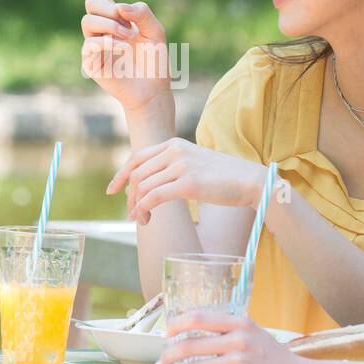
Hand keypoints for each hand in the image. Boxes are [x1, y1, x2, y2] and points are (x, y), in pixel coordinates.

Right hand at [64, 0, 169, 113]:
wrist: (153, 89)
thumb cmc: (155, 60)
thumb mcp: (156, 30)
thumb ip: (143, 13)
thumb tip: (120, 7)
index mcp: (115, 17)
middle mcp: (101, 29)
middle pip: (90, 5)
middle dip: (108, 9)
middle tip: (127, 25)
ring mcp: (94, 46)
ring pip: (87, 22)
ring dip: (109, 26)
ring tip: (127, 38)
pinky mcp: (91, 63)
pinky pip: (90, 45)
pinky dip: (108, 43)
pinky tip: (122, 49)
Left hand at [107, 137, 266, 223]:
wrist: (250, 180)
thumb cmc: (223, 177)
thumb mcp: (194, 163)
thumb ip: (173, 166)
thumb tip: (148, 186)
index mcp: (174, 143)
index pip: (137, 157)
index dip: (121, 174)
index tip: (113, 190)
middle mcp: (175, 150)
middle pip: (137, 173)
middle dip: (129, 196)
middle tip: (132, 213)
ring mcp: (181, 165)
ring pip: (143, 186)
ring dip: (137, 206)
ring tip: (142, 219)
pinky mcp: (188, 183)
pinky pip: (155, 197)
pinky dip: (145, 209)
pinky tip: (146, 218)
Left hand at [155, 311, 322, 363]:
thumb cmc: (278, 360)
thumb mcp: (255, 334)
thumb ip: (230, 332)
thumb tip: (199, 336)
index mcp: (240, 322)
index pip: (198, 317)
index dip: (176, 325)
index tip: (165, 335)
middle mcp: (238, 339)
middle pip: (190, 344)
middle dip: (168, 356)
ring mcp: (239, 362)